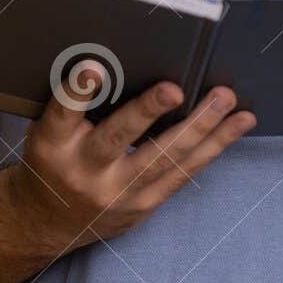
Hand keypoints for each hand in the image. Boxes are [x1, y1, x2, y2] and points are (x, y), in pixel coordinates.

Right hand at [13, 66, 254, 253]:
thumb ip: (79, 102)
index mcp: (53, 144)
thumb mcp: (50, 130)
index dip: (78, 91)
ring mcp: (115, 193)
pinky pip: (182, 174)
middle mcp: (83, 170)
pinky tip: (235, 124)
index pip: (63, 113)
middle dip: (148, 111)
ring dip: (200, 126)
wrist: (48, 221)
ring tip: (226, 99)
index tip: (95, 68)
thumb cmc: (55, 158)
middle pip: (118, 137)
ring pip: (163, 158)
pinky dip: (212, 146)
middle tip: (175, 89)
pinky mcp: (142, 206)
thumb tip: (125, 61)